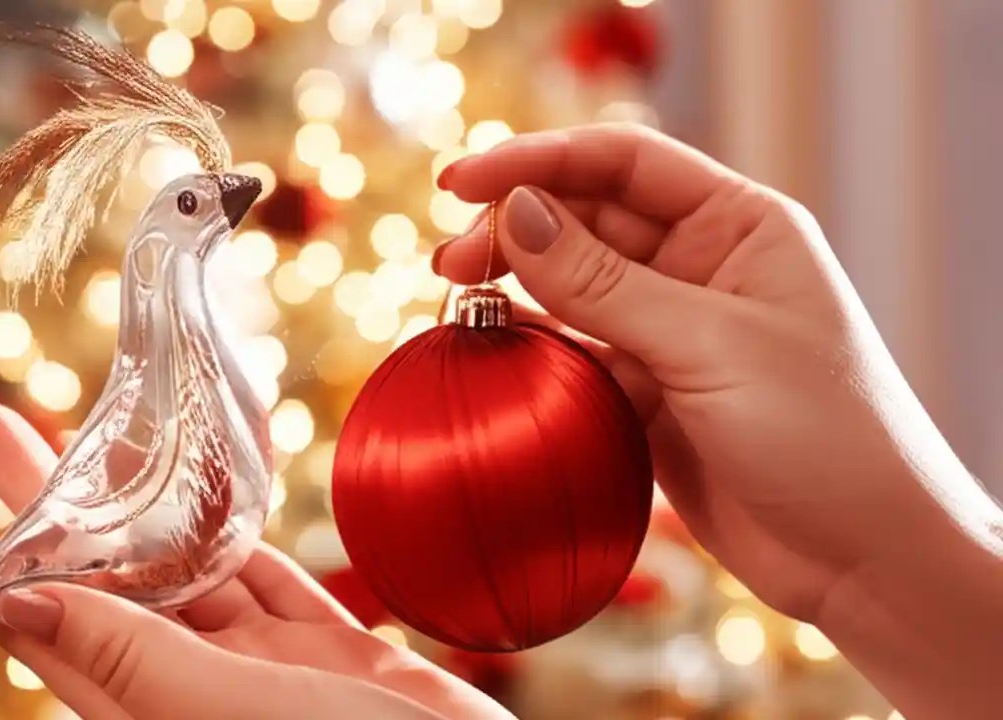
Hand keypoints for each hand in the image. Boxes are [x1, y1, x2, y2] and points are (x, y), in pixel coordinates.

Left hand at [0, 405, 508, 719]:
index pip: (27, 622)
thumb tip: (23, 600)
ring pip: (171, 565)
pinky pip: (258, 574)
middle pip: (91, 576)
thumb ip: (129, 659)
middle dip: (36, 498)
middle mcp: (185, 685)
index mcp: (141, 708)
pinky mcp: (317, 647)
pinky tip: (206, 485)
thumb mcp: (226, 712)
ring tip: (85, 428)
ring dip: (127, 497)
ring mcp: (254, 665)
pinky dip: (230, 527)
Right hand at [434, 124, 1002, 716]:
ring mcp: (672, 331)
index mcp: (738, 225)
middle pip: (587, 219)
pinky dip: (533, 348)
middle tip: (450, 258)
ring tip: (457, 299)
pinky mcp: (649, 393)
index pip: (623, 162)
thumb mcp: (709, 345)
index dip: (539, 160)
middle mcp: (701, 266)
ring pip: (573, 287)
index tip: (463, 179)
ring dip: (516, 288)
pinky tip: (495, 351)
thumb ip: (604, 283)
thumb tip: (515, 216)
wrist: (865, 558)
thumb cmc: (825, 436)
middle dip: (515, 228)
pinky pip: (576, 352)